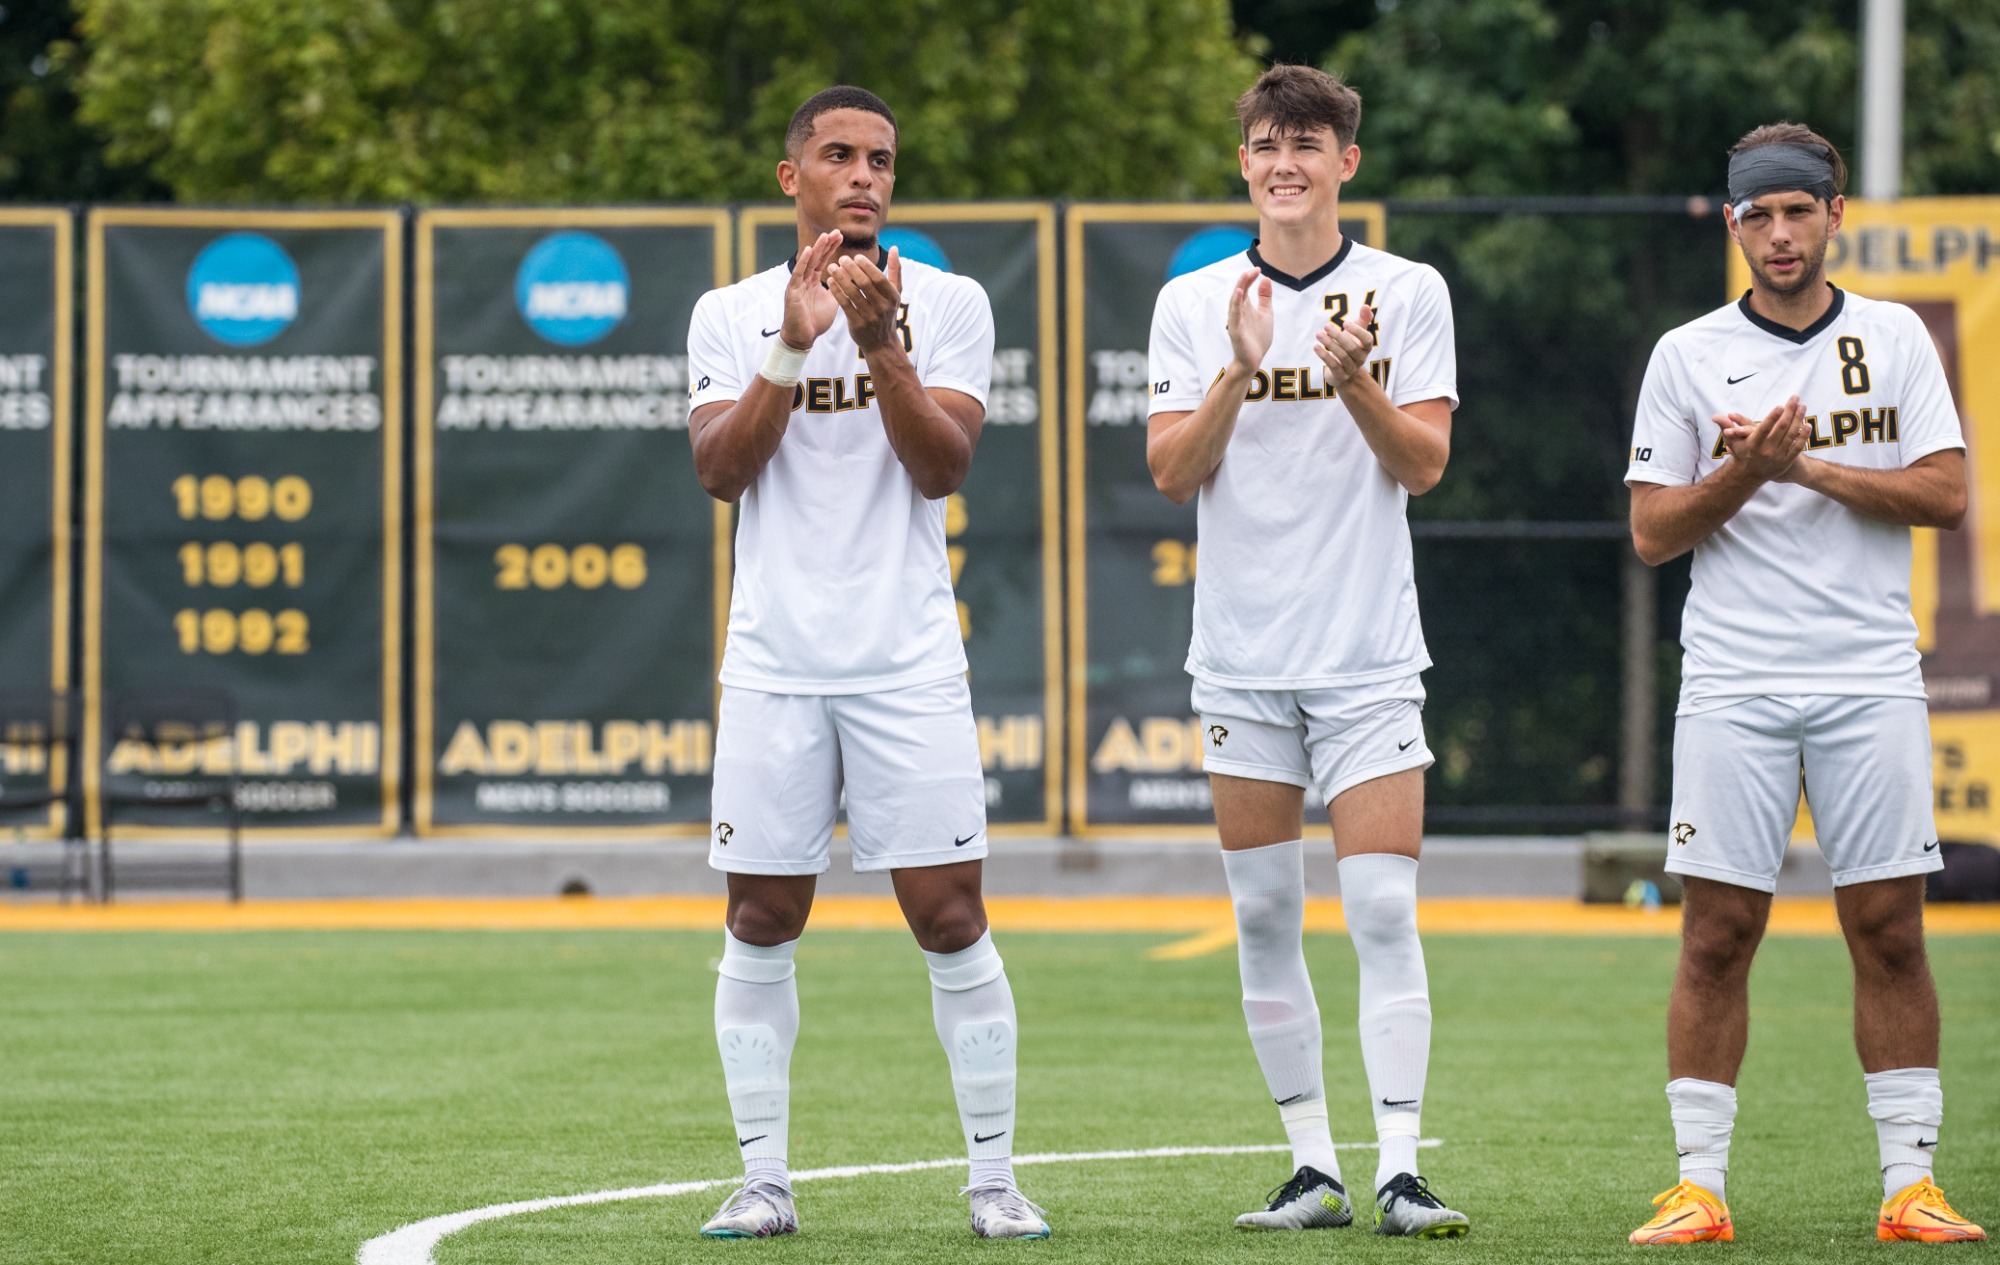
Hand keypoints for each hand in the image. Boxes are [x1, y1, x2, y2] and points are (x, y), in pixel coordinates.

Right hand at [780, 230, 841, 350]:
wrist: (803, 337)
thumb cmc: (816, 320)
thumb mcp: (832, 302)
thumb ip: (839, 290)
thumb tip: (851, 281)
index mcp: (814, 281)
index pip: (823, 260)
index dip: (831, 248)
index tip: (841, 237)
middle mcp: (805, 279)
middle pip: (816, 258)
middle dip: (826, 244)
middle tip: (836, 231)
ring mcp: (798, 284)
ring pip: (808, 263)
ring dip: (816, 249)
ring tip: (824, 236)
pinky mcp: (792, 291)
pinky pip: (798, 274)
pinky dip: (803, 262)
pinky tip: (809, 251)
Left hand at [827, 247, 903, 353]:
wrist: (881, 343)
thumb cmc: (887, 312)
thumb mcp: (896, 293)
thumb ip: (895, 270)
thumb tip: (894, 248)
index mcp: (892, 297)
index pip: (878, 278)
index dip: (866, 266)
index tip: (856, 256)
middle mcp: (882, 307)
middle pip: (864, 284)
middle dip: (851, 269)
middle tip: (841, 259)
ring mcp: (869, 317)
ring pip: (852, 293)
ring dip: (841, 278)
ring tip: (832, 267)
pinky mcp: (857, 324)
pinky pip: (844, 304)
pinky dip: (836, 291)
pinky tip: (830, 281)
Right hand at [1226, 269, 1272, 374]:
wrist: (1253, 359)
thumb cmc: (1258, 338)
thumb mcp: (1265, 313)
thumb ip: (1265, 297)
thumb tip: (1266, 278)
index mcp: (1245, 307)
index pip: (1245, 289)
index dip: (1250, 278)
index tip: (1258, 269)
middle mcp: (1238, 312)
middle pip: (1239, 292)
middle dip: (1245, 280)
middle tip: (1253, 270)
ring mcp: (1236, 321)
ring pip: (1235, 302)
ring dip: (1239, 289)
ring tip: (1244, 276)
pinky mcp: (1236, 331)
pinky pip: (1235, 316)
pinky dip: (1236, 304)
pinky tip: (1239, 294)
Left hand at [1314, 302, 1375, 387]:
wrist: (1343, 373)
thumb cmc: (1350, 347)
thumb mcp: (1356, 333)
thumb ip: (1362, 320)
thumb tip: (1366, 305)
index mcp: (1366, 347)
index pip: (1367, 340)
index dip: (1357, 332)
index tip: (1345, 323)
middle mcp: (1360, 359)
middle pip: (1351, 348)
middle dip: (1338, 336)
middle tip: (1326, 325)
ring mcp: (1350, 369)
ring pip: (1342, 356)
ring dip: (1329, 344)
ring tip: (1318, 334)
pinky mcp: (1339, 376)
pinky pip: (1333, 365)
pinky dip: (1324, 355)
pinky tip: (1316, 346)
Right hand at [1714, 396, 1806, 481]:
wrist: (1749, 475)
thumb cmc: (1741, 453)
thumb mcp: (1731, 440)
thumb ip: (1725, 426)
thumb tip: (1715, 416)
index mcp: (1753, 445)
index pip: (1764, 429)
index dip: (1773, 417)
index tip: (1781, 406)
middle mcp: (1766, 451)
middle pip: (1781, 428)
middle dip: (1790, 411)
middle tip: (1795, 398)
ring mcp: (1778, 457)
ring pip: (1791, 435)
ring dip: (1798, 419)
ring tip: (1802, 406)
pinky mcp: (1786, 461)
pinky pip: (1797, 447)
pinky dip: (1803, 436)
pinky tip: (1807, 424)